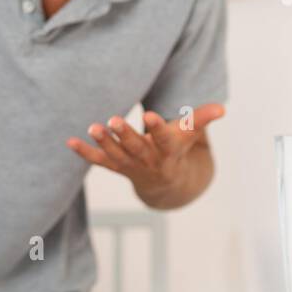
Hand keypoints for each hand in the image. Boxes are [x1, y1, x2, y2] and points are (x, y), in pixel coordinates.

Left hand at [67, 103, 224, 198]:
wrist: (167, 183)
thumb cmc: (177, 149)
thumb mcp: (190, 136)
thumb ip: (202, 119)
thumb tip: (222, 108)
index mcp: (167, 150)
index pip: (164, 139)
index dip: (157, 128)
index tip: (150, 115)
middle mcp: (148, 159)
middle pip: (136, 148)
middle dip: (125, 136)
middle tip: (113, 120)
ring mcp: (130, 165)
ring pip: (115, 155)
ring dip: (103, 142)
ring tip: (93, 127)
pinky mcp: (115, 166)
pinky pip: (98, 161)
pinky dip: (84, 152)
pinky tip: (69, 142)